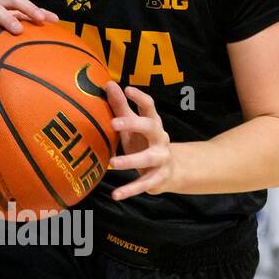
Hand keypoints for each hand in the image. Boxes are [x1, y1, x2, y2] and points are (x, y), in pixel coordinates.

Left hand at [105, 82, 174, 200]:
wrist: (170, 171)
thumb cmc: (143, 143)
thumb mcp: (132, 126)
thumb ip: (121, 107)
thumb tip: (108, 84)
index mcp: (153, 123)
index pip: (149, 106)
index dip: (139, 97)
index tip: (127, 89)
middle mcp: (160, 139)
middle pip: (151, 127)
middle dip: (133, 124)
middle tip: (113, 123)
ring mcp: (161, 158)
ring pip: (148, 158)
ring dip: (131, 160)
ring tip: (113, 163)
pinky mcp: (158, 178)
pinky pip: (144, 184)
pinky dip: (130, 190)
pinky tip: (116, 195)